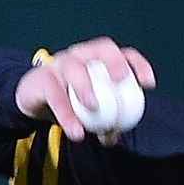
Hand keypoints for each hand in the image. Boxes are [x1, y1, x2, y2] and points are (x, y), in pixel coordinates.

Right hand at [15, 36, 156, 144]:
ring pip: (74, 68)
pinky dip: (65, 113)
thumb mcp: (91, 113)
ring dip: (84, 86)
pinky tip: (75, 131)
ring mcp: (60, 63)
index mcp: (100, 61)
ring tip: (93, 107)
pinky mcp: (42, 78)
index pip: (124, 54)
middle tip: (121, 80)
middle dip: (114, 60)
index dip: (137, 64)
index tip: (148, 84)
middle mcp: (82, 55)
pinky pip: (54, 94)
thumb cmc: (71, 103)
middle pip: (101, 48)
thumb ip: (104, 124)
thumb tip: (112, 137)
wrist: (35, 101)